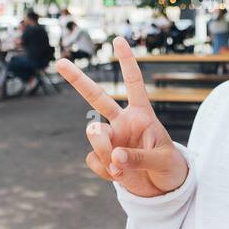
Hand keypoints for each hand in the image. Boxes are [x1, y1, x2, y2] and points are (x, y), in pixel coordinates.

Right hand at [55, 36, 188, 197]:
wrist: (161, 189)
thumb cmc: (168, 166)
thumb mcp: (161, 160)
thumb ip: (138, 157)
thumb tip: (114, 156)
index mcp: (142, 114)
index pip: (134, 83)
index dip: (127, 62)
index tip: (118, 40)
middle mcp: (122, 122)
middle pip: (96, 97)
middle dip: (78, 80)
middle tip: (60, 62)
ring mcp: (110, 139)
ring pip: (94, 135)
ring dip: (104, 150)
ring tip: (120, 167)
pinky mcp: (102, 158)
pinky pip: (94, 160)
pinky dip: (105, 170)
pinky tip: (119, 176)